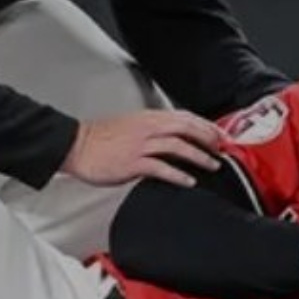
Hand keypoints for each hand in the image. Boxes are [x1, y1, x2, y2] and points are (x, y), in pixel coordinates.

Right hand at [61, 109, 222, 187]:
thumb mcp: (130, 125)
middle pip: (186, 128)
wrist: (76, 146)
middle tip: (221, 150)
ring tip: (212, 165)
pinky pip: (161, 167)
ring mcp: (140, 145)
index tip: (219, 135)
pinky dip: (178, 174)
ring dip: (199, 156)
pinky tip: (189, 181)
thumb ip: (152, 129)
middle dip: (208, 139)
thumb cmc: (100, 138)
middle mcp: (147, 128)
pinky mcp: (133, 163)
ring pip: (178, 146)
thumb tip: (172, 137)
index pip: (184, 117)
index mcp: (147, 117)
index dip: (205, 126)